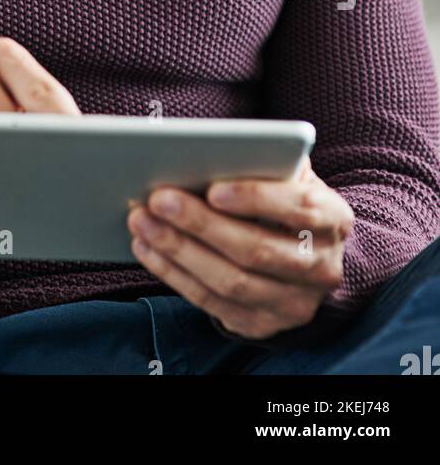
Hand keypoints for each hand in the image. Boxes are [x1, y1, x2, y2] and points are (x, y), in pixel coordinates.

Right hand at [0, 36, 80, 199]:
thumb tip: (85, 156)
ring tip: (6, 194)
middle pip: (5, 114)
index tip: (85, 160)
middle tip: (47, 185)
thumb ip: (37, 123)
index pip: (44, 92)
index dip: (66, 130)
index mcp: (2, 56)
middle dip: (27, 152)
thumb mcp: (5, 113)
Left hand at [126, 156, 354, 338]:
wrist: (306, 251)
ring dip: (178, 252)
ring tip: (142, 222)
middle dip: (200, 224)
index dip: (255, 199)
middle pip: (256, 250)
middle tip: (157, 199)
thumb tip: (202, 150)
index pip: (299, 208)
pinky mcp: (264, 325)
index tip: (213, 189)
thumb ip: (262, 162)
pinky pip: (213, 304)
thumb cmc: (283, 197)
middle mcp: (322, 267)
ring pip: (230, 282)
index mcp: (334, 219)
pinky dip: (175, 276)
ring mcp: (295, 304)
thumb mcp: (286, 174)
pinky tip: (148, 250)